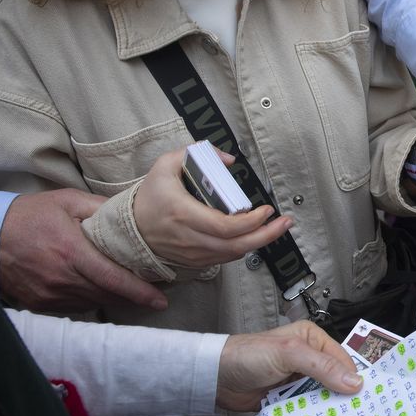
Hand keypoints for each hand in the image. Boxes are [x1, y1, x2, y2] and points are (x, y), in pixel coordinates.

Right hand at [0, 188, 166, 311]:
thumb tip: (130, 212)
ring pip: (93, 303)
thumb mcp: (65, 201)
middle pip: (108, 295)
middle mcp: (62, 279)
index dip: (140, 293)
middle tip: (155, 292)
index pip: (114, 279)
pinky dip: (90, 299)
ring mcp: (50, 295)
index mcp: (71, 253)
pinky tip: (99, 290)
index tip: (160, 300)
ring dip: (113, 298)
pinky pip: (75, 307)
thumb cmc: (28, 215)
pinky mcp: (40, 305)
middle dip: (133, 296)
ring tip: (132, 290)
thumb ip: (100, 207)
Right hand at [133, 146, 291, 267]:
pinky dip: (244, 247)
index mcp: (183, 214)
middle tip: (285, 223)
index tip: (266, 209)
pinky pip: (226, 258)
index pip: (225, 226)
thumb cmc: (150, 197)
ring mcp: (193, 253)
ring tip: (277, 227)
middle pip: (236, 245)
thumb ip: (196, 154)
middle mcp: (190, 238)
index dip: (251, 222)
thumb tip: (228, 159)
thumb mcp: (165, 165)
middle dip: (266, 235)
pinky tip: (256, 235)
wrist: (130, 228)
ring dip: (259, 242)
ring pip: (234, 254)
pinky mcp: (196, 261)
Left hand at [217, 320, 362, 410]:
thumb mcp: (290, 354)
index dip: (352, 378)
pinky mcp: (288, 399)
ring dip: (327, 409)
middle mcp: (308, 359)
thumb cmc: (249, 355)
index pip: (341, 359)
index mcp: (312, 339)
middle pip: (335, 380)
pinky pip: (307, 410)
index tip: (364, 398)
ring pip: (322, 397)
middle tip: (357, 415)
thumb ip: (322, 367)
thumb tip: (355, 382)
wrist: (216, 377)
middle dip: (342, 396)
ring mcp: (298, 380)